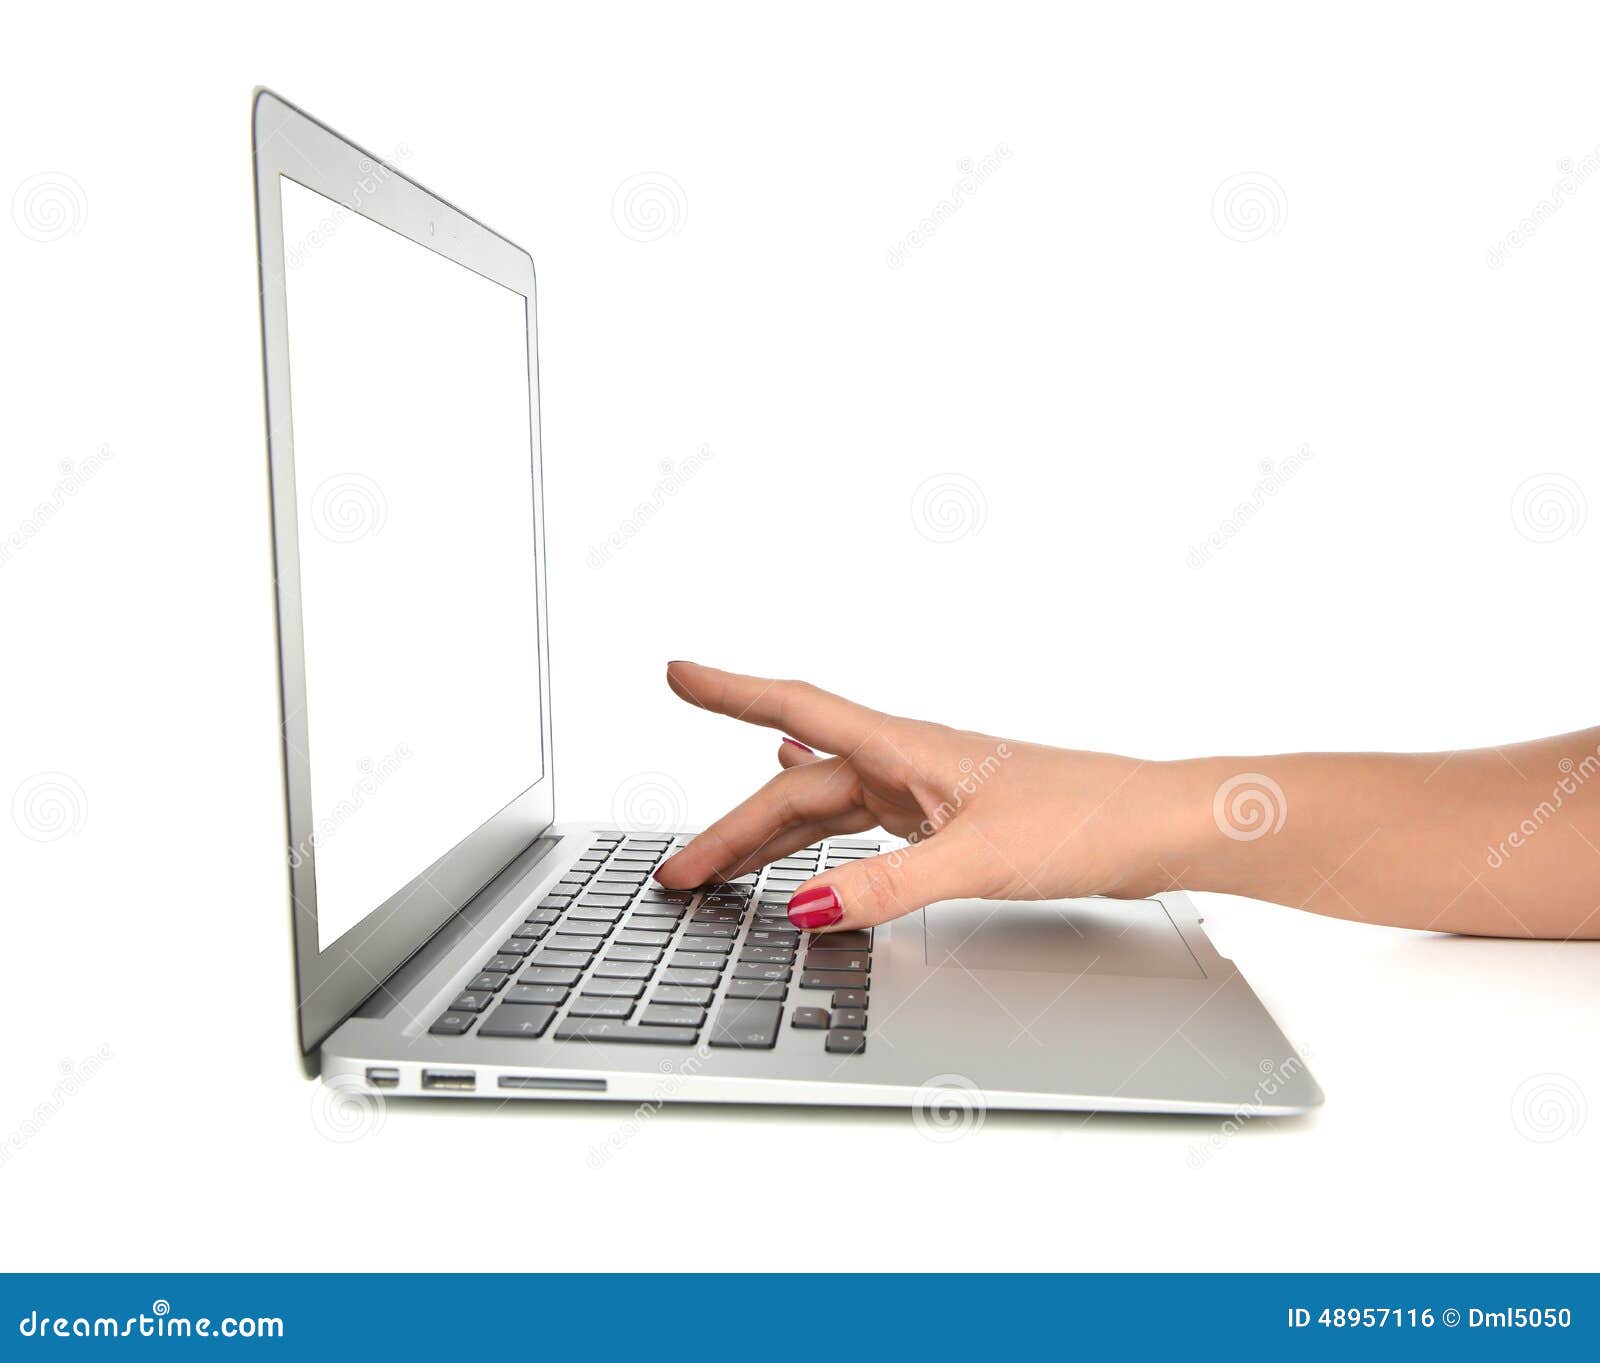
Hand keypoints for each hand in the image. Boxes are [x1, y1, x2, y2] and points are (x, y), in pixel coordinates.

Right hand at [652, 662, 1192, 931]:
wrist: (1158, 826)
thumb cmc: (1088, 819)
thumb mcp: (978, 861)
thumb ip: (887, 887)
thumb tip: (803, 907)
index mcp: (907, 750)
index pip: (798, 710)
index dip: (732, 693)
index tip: (678, 673)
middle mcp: (908, 763)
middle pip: (796, 788)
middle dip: (730, 829)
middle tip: (678, 872)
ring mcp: (926, 791)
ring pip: (825, 810)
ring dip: (768, 839)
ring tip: (716, 869)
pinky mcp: (947, 820)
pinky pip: (860, 826)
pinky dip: (820, 835)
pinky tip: (805, 830)